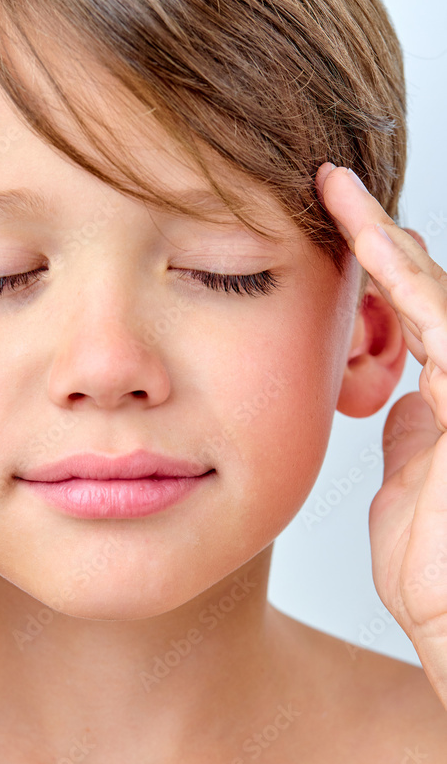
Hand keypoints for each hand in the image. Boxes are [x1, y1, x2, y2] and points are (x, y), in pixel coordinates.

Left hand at [317, 162, 446, 707]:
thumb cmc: (440, 578)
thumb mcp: (409, 492)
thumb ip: (410, 441)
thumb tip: (400, 403)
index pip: (416, 318)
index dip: (375, 274)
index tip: (329, 235)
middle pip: (426, 289)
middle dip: (375, 238)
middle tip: (327, 186)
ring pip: (435, 289)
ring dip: (381, 238)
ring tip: (333, 188)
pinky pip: (440, 317)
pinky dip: (400, 273)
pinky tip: (362, 233)